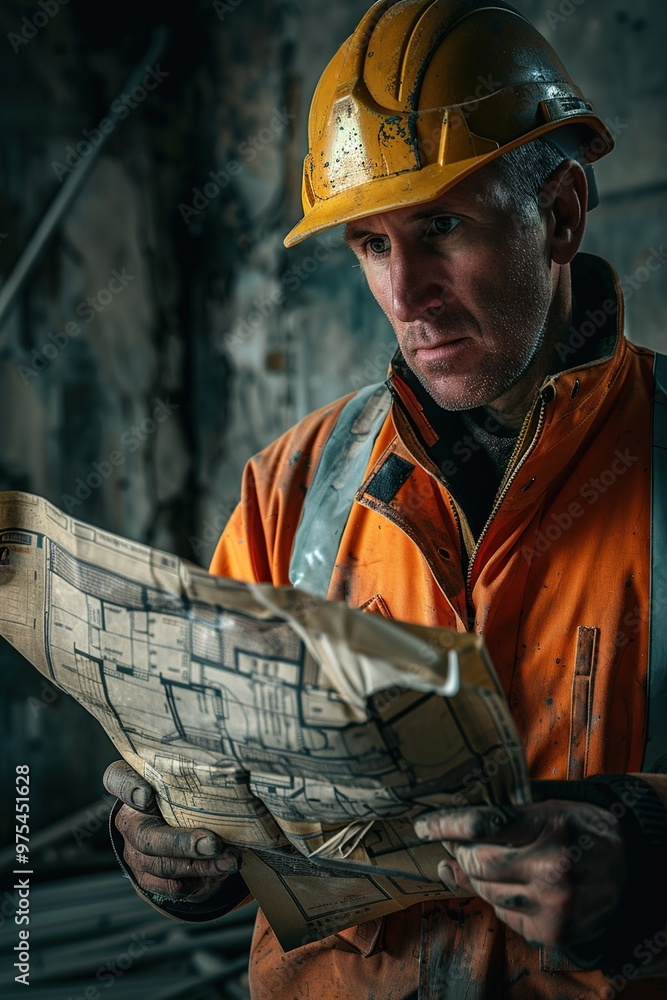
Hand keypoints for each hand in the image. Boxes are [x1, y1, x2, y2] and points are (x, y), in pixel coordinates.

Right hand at [104, 760, 239, 902]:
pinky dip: (202, 878)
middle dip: (182, 843)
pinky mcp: (147, 878)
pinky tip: (222, 868)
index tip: (146, 794)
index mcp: (132, 786)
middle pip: (146, 836)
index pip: (117, 780)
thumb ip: (195, 777)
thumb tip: (231, 780)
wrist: (178, 827)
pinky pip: (172, 885)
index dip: (129, 788)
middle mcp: (129, 821)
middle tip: (213, 843)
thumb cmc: (184, 794)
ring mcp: (135, 853)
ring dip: (202, 865)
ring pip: (163, 865)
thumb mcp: (186, 780)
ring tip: (231, 858)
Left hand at [414, 800, 626, 948]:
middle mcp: (554, 868)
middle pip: (478, 862)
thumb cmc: (579, 828)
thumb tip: (446, 848)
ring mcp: (555, 905)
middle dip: (460, 851)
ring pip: (486, 891)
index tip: (423, 825)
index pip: (483, 823)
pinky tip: (512, 884)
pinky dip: (499, 899)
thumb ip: (498, 821)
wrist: (628, 865)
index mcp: (552, 826)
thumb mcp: (545, 809)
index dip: (446, 824)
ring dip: (477, 876)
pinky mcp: (554, 932)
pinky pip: (504, 914)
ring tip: (486, 861)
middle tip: (456, 842)